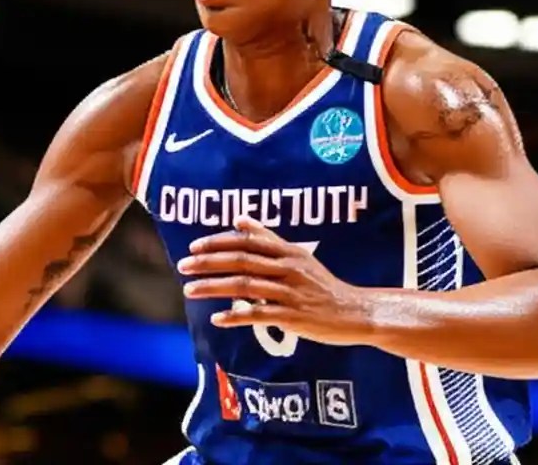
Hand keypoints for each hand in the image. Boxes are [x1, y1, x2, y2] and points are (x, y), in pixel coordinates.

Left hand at [177, 216, 370, 346]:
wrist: (354, 312)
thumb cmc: (322, 284)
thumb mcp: (298, 256)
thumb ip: (268, 238)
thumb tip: (240, 219)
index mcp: (288, 251)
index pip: (247, 241)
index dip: (218, 242)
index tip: (193, 246)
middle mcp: (288, 269)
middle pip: (242, 261)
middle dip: (208, 263)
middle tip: (183, 266)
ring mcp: (290, 293)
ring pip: (245, 287)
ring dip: (214, 288)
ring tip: (189, 290)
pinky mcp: (293, 317)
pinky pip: (259, 315)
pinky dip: (236, 316)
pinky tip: (217, 319)